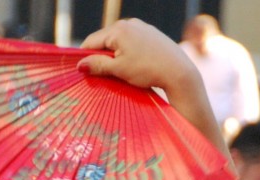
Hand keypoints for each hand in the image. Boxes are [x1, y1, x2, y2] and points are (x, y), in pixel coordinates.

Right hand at [79, 19, 201, 100]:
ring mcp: (143, 28)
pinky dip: (129, 53)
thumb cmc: (148, 70)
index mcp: (118, 29)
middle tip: (101, 75)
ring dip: (116, 56)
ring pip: (121, 42)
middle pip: (106, 40)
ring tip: (120, 73)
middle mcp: (130, 23)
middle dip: (101, 56)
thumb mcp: (119, 69)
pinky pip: (134, 43)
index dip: (85, 57)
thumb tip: (80, 65)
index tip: (82, 71)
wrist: (179, 72)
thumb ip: (98, 65)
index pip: (92, 41)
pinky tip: (135, 67)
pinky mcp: (153, 35)